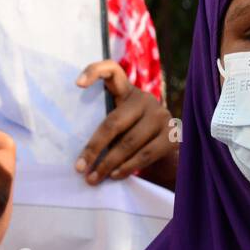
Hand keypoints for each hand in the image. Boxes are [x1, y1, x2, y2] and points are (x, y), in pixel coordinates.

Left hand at [73, 60, 175, 183]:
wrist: (167, 150)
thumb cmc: (133, 136)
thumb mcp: (121, 125)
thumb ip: (107, 129)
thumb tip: (83, 157)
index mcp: (128, 91)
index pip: (112, 70)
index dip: (94, 71)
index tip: (77, 84)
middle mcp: (145, 99)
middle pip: (114, 122)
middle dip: (94, 147)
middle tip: (80, 168)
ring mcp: (161, 116)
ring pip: (129, 142)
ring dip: (108, 164)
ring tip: (93, 178)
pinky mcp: (171, 135)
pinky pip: (145, 154)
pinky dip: (127, 167)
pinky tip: (115, 176)